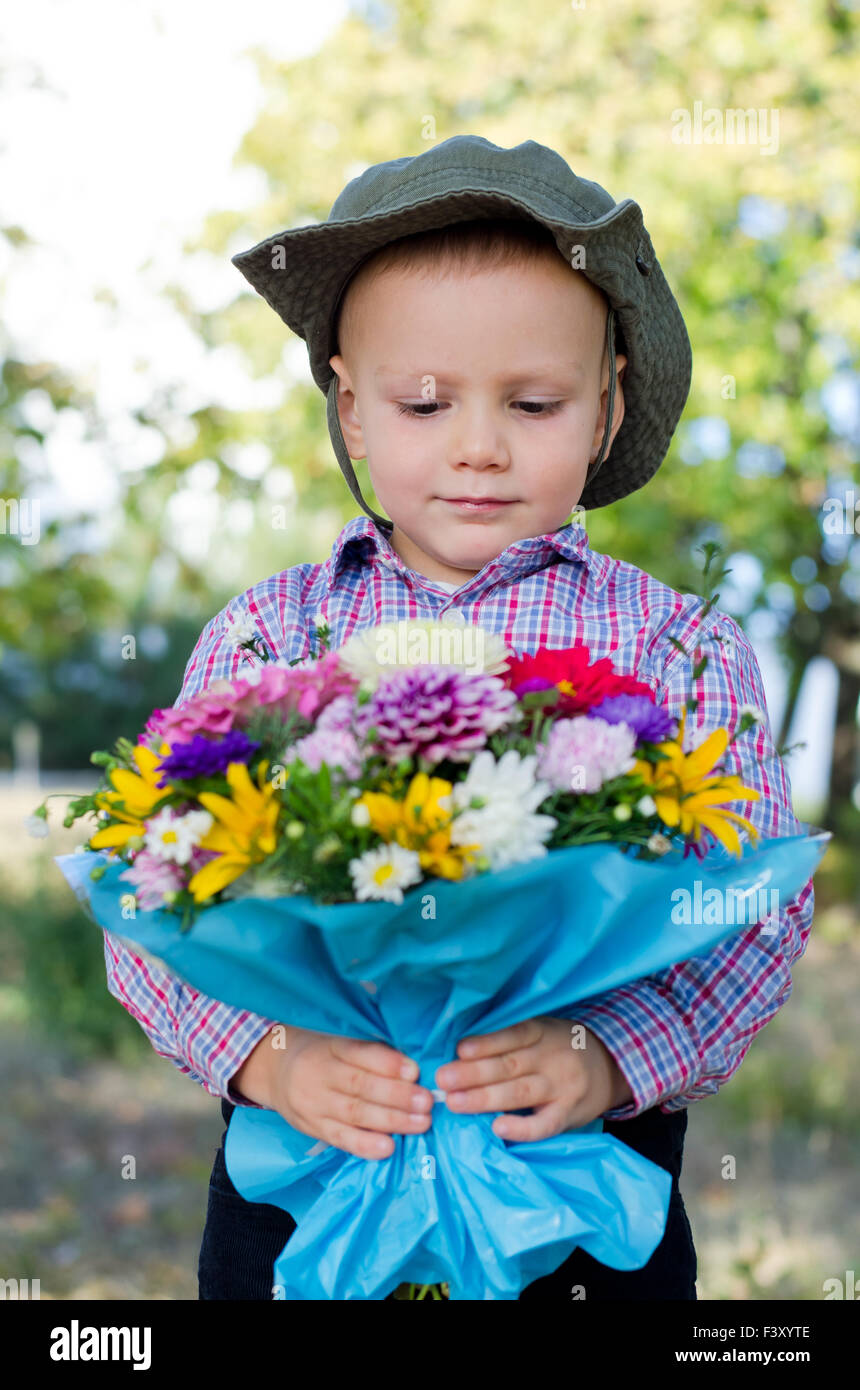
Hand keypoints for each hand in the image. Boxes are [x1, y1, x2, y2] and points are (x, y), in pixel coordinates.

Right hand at [232, 1026, 433, 1160]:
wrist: (276, 1070)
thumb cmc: (322, 1053)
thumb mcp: (340, 1041)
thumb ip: (371, 1052)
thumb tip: (414, 1069)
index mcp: (331, 1047)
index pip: (359, 1052)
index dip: (387, 1063)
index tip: (415, 1071)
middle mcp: (319, 1074)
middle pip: (360, 1086)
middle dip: (397, 1095)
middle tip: (427, 1101)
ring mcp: (313, 1103)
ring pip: (354, 1113)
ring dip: (391, 1121)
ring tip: (421, 1123)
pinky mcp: (311, 1127)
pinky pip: (339, 1138)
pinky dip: (365, 1145)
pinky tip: (388, 1148)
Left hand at [435, 1017, 633, 1141]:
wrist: (610, 1066)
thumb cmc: (560, 1047)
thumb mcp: (542, 1032)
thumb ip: (510, 1041)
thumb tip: (460, 1053)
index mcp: (543, 1032)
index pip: (514, 1035)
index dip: (487, 1043)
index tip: (459, 1050)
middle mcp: (552, 1059)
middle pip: (510, 1066)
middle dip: (474, 1074)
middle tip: (443, 1080)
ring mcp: (562, 1088)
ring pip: (521, 1093)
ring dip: (485, 1099)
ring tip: (456, 1103)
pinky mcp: (568, 1114)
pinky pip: (544, 1125)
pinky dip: (521, 1128)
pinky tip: (498, 1128)